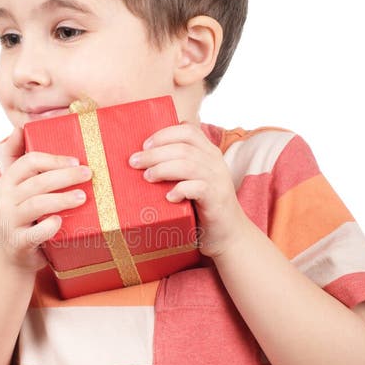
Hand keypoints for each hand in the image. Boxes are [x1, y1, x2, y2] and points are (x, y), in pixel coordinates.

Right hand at [0, 125, 91, 271]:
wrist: (9, 255)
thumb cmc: (22, 215)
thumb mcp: (17, 187)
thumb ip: (19, 158)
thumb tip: (21, 127)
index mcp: (7, 181)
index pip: (28, 162)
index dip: (53, 159)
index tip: (76, 160)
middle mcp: (5, 199)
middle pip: (37, 182)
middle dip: (65, 176)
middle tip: (89, 174)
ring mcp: (10, 221)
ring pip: (37, 205)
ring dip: (61, 199)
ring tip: (83, 197)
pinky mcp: (18, 242)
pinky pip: (34, 234)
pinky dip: (48, 227)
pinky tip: (60, 222)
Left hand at [128, 120, 247, 257]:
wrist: (229, 234)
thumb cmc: (203, 207)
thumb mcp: (192, 180)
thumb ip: (177, 167)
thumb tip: (142, 160)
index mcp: (208, 152)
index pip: (188, 130)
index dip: (164, 134)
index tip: (144, 145)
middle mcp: (214, 162)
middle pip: (182, 146)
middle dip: (155, 152)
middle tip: (134, 161)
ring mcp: (217, 179)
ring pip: (187, 164)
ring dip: (162, 168)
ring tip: (147, 177)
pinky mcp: (216, 198)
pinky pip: (198, 187)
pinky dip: (180, 190)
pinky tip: (168, 197)